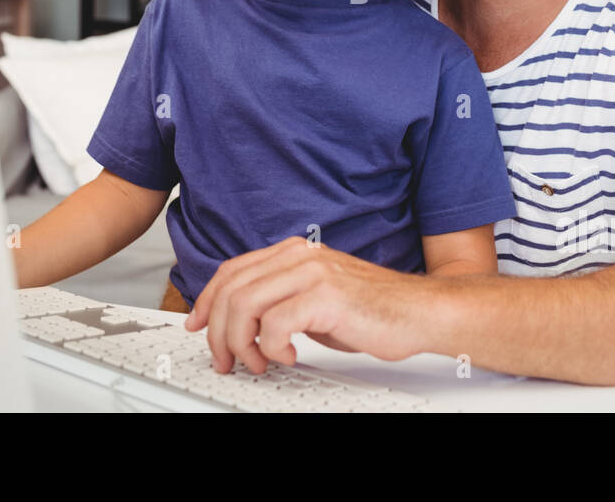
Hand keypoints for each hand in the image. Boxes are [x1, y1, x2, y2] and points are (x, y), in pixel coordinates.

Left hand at [182, 236, 427, 373]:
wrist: (418, 312)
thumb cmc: (372, 309)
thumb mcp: (315, 298)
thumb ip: (280, 299)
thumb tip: (240, 322)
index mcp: (294, 252)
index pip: (232, 271)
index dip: (206, 301)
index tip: (196, 326)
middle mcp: (300, 255)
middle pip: (232, 289)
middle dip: (218, 331)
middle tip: (226, 359)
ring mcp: (313, 273)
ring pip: (245, 305)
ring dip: (240, 343)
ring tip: (257, 362)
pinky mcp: (326, 296)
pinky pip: (276, 324)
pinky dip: (273, 348)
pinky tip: (288, 356)